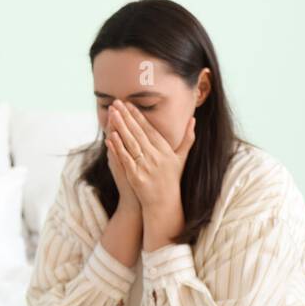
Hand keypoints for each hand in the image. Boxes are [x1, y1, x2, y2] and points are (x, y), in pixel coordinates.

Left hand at [107, 101, 195, 247]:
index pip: (149, 129)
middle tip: (116, 102)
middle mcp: (156, 156)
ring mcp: (145, 166)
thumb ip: (188, 138)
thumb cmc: (172, 179)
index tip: (129, 104)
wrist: (164, 203)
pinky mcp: (136, 176)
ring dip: (120, 127)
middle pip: (138, 132)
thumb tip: (194, 119)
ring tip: (111, 114)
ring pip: (130, 143)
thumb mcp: (182, 158)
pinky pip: (125, 158)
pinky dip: (118, 147)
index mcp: (165, 150)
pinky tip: (110, 136)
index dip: (138, 116)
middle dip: (126, 116)